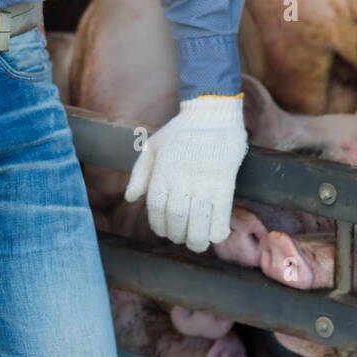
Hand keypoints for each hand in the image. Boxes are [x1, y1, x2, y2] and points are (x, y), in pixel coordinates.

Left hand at [124, 94, 246, 252]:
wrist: (212, 113)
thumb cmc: (180, 132)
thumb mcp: (153, 146)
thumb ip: (139, 173)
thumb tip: (130, 198)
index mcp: (164, 168)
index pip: (157, 207)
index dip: (159, 225)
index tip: (164, 231)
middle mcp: (183, 176)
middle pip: (177, 217)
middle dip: (177, 235)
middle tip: (180, 238)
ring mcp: (205, 179)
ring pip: (199, 221)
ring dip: (197, 239)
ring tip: (197, 243)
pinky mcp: (226, 180)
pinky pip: (222, 213)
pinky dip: (218, 230)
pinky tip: (215, 235)